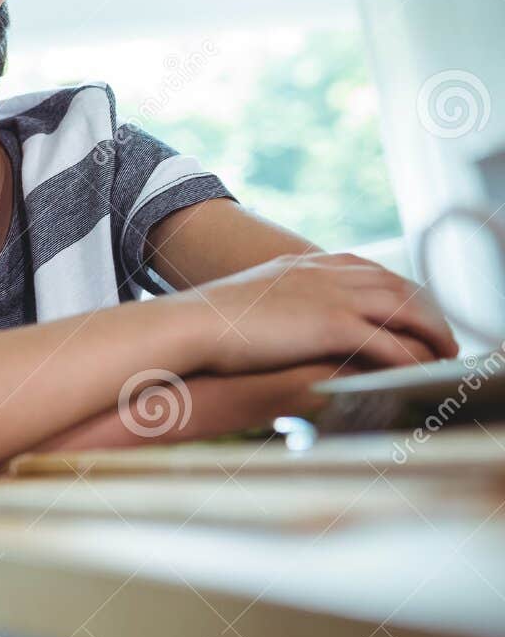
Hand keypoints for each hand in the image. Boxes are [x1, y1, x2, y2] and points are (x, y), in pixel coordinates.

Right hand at [184, 251, 458, 375]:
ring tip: (446, 353)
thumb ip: (272, 301)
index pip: (365, 267)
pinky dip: (411, 357)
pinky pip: (388, 341)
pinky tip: (421, 371)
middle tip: (440, 332)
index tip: (408, 306)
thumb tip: (272, 319)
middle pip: (395, 283)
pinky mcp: (332, 325)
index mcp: (302, 264)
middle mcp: (323, 273)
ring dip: (431, 332)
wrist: (191, 323)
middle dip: (425, 307)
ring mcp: (331, 296)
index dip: (393, 287)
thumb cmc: (205, 321)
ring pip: (404, 308)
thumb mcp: (245, 299)